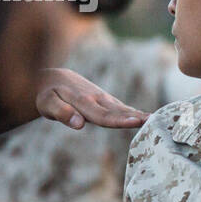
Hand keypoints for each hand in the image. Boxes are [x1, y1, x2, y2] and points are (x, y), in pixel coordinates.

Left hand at [34, 68, 149, 129]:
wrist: (52, 77)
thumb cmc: (46, 93)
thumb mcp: (45, 103)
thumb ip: (61, 112)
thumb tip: (79, 124)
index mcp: (83, 101)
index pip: (103, 115)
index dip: (120, 120)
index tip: (136, 122)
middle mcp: (96, 99)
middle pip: (118, 111)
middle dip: (135, 117)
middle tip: (153, 121)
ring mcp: (103, 98)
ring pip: (122, 108)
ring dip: (139, 114)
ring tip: (155, 120)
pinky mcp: (105, 100)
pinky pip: (121, 107)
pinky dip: (135, 112)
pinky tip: (147, 118)